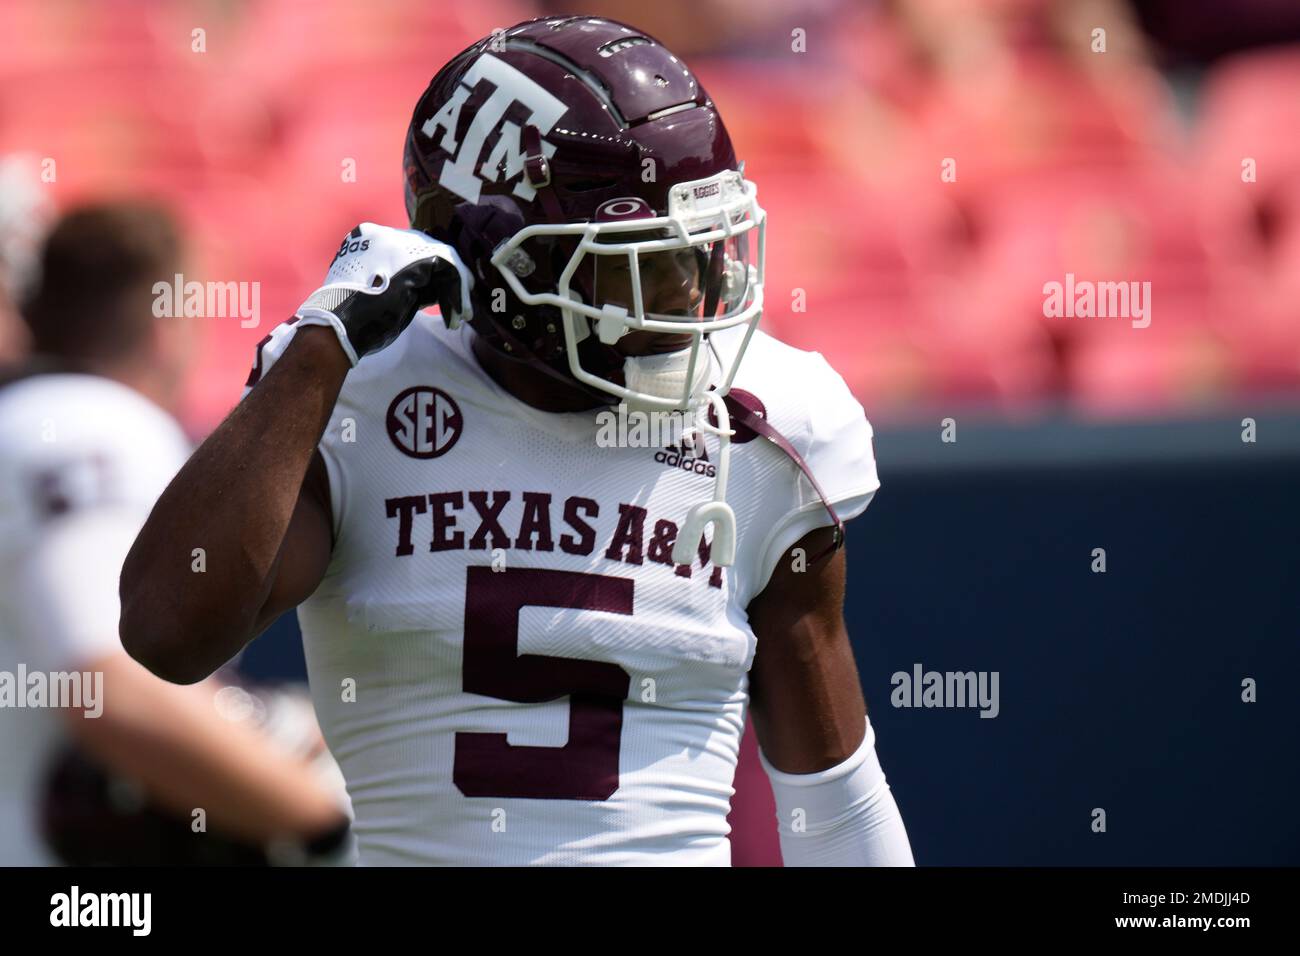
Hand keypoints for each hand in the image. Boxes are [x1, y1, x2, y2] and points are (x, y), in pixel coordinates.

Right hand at [294, 222, 472, 364]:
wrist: (339, 326)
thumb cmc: (356, 319)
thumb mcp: (381, 292)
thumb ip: (405, 281)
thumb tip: (436, 284)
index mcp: (369, 240)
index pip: (413, 250)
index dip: (433, 275)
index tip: (443, 297)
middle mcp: (384, 234)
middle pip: (430, 251)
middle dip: (450, 280)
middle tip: (460, 307)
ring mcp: (399, 242)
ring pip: (443, 258)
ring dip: (457, 289)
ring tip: (461, 314)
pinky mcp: (414, 258)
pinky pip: (448, 269)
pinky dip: (457, 292)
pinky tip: (456, 314)